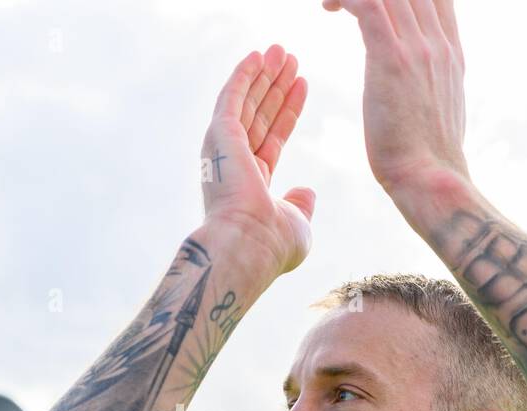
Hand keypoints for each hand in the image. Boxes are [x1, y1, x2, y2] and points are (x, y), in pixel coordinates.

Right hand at [200, 44, 315, 276]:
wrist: (249, 244)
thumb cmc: (272, 244)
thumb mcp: (297, 224)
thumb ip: (299, 205)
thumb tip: (306, 192)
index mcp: (251, 183)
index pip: (273, 136)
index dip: (287, 111)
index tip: (301, 85)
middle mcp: (234, 164)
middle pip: (260, 115)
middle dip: (275, 86)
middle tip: (290, 58)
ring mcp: (224, 149)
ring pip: (246, 102)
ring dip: (262, 75)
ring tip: (280, 50)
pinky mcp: (219, 135)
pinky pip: (231, 97)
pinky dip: (243, 75)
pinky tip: (256, 55)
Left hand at [324, 0, 468, 195]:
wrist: (430, 179)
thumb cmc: (429, 157)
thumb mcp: (441, 109)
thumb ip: (433, 85)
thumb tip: (424, 88)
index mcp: (451, 52)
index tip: (374, 6)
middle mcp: (438, 43)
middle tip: (344, 5)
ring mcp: (418, 48)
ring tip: (330, 3)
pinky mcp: (392, 59)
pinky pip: (368, 5)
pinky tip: (327, 8)